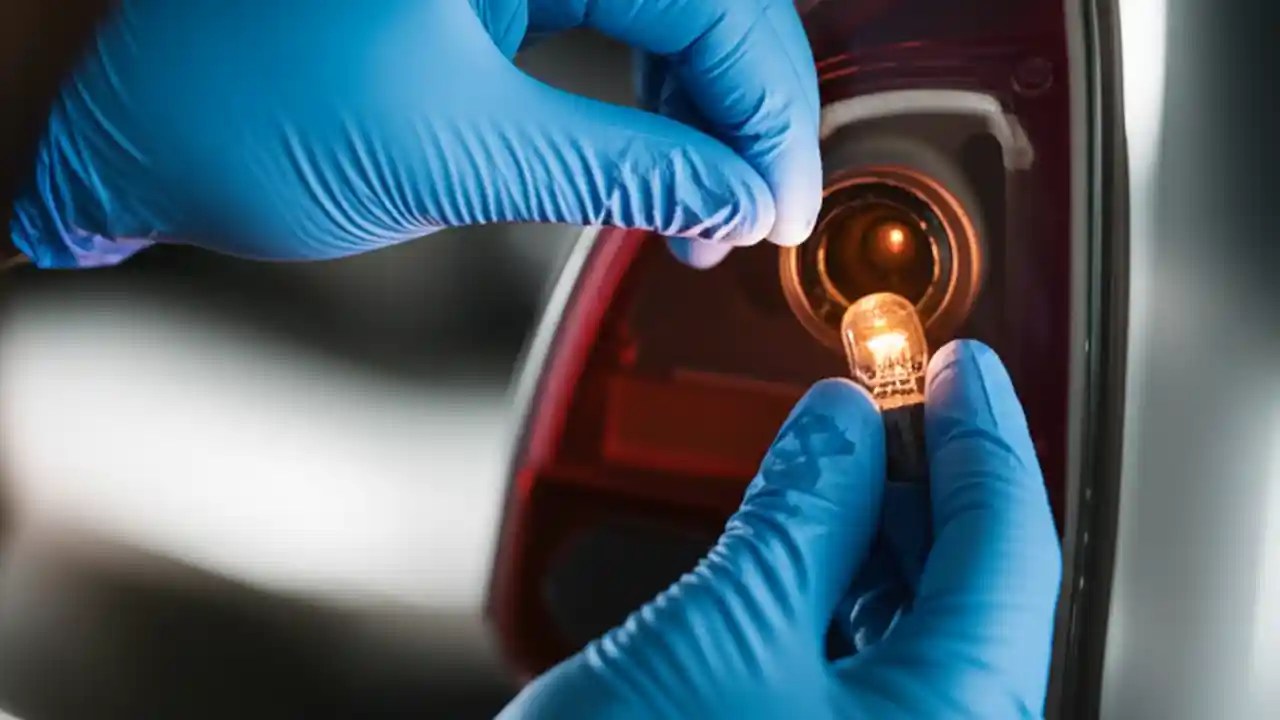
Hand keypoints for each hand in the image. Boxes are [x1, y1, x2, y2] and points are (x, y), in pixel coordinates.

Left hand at [9, 0, 819, 268]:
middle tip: (758, 215)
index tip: (781, 204)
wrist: (137, 129)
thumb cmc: (246, 117)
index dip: (763, 107)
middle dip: (748, 112)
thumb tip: (737, 198)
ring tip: (710, 212)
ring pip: (672, 14)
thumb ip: (620, 168)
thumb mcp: (458, 154)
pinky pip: (619, 29)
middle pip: (706, 0)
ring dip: (707, 114)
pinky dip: (653, 103)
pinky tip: (666, 168)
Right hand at [500, 340, 1061, 718]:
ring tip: (842, 455)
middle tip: (892, 395)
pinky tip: (802, 542)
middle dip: (926, 481)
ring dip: (877, 532)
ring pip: (913, 628)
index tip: (963, 367)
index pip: (1007, 553)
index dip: (984, 441)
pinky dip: (833, 590)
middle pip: (969, 591)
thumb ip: (800, 513)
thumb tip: (842, 426)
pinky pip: (859, 664)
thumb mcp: (723, 630)